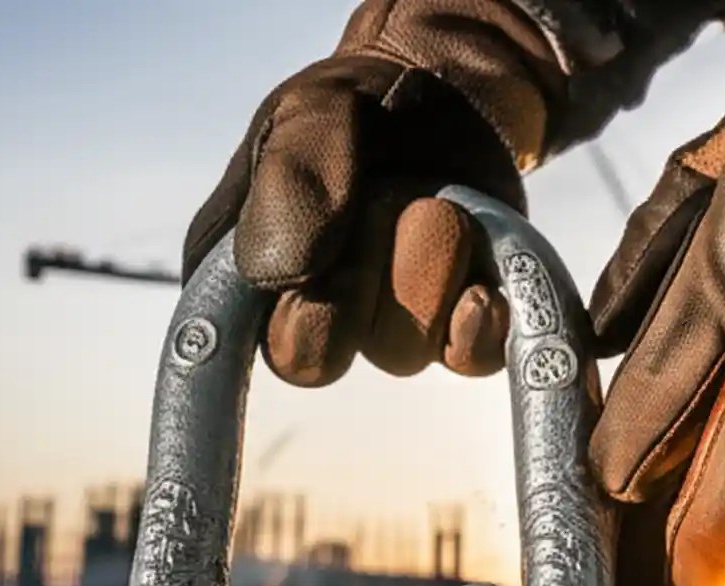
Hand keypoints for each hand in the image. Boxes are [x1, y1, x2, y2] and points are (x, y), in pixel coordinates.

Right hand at [182, 0, 557, 383]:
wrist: (449, 88)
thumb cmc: (359, 105)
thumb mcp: (312, 113)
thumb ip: (291, 178)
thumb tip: (282, 274)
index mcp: (253, 272)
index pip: (243, 346)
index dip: (295, 316)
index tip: (322, 262)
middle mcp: (316, 311)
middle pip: (320, 359)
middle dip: (355, 281)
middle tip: (381, 203)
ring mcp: (391, 323)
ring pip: (402, 352)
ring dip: (425, 266)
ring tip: (434, 202)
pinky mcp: (458, 321)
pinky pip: (469, 359)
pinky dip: (477, 325)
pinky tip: (482, 285)